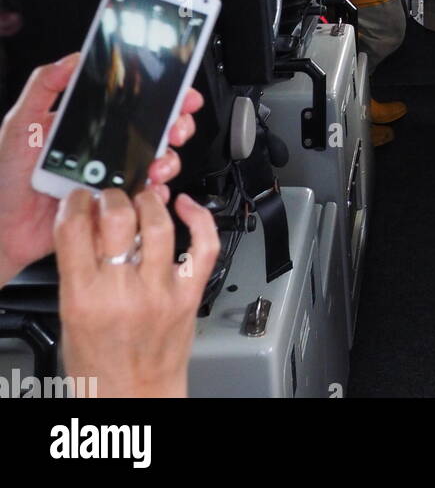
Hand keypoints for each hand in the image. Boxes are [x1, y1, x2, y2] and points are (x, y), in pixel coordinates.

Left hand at [0, 54, 203, 286]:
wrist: (2, 229)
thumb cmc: (5, 178)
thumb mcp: (20, 124)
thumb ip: (43, 87)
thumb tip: (72, 58)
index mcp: (88, 124)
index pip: (132, 103)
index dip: (162, 96)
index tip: (181, 92)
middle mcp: (104, 149)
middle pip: (155, 130)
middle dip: (176, 125)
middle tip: (177, 126)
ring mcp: (110, 177)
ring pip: (156, 162)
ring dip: (167, 160)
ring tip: (157, 164)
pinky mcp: (112, 206)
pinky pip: (143, 199)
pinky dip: (155, 195)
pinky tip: (150, 190)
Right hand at [55, 186, 218, 397]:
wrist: (134, 398)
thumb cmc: (100, 365)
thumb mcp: (71, 316)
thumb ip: (78, 269)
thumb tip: (88, 222)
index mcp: (84, 298)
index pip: (74, 229)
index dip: (77, 202)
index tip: (81, 198)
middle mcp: (123, 292)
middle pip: (118, 217)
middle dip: (113, 197)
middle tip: (112, 198)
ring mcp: (161, 291)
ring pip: (159, 223)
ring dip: (150, 201)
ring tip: (144, 199)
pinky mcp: (190, 295)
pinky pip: (204, 245)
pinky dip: (198, 217)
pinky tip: (186, 206)